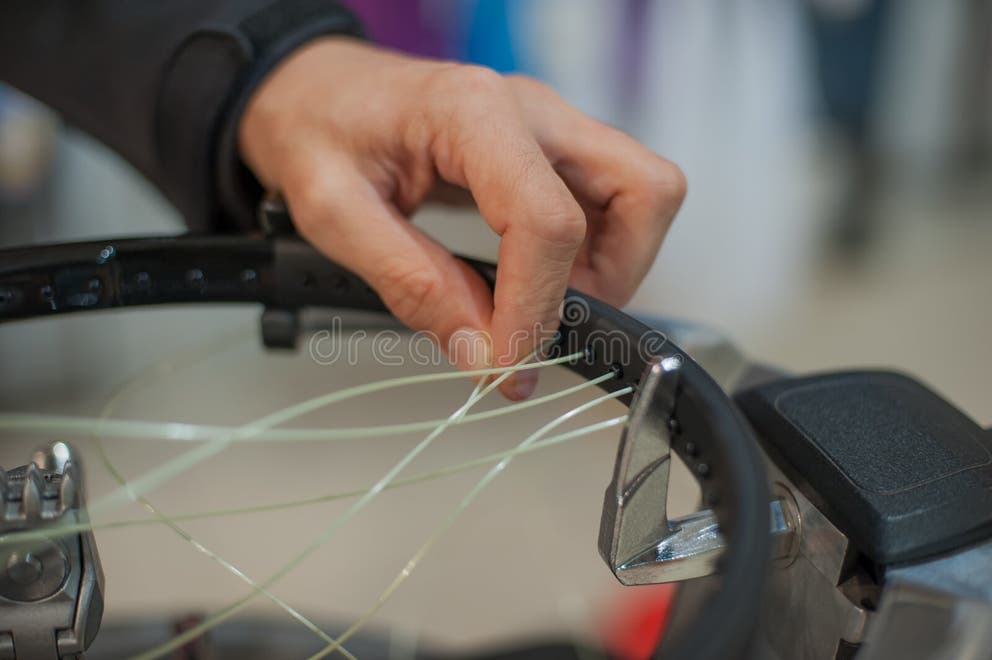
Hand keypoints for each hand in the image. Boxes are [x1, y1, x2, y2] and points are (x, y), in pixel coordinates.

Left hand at [239, 38, 685, 398]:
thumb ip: (412, 284)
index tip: (507, 361)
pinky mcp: (551, 152)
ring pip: (642, 196)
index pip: (547, 219)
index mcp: (473, 111)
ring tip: (543, 306)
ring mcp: (550, 129)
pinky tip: (535, 281)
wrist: (315, 91)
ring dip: (613, 267)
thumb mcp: (334, 213)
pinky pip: (611, 205)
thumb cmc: (317, 129)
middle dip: (615, 277)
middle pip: (641, 190)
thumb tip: (483, 352)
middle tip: (548, 324)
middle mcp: (532, 111)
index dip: (536, 306)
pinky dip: (593, 257)